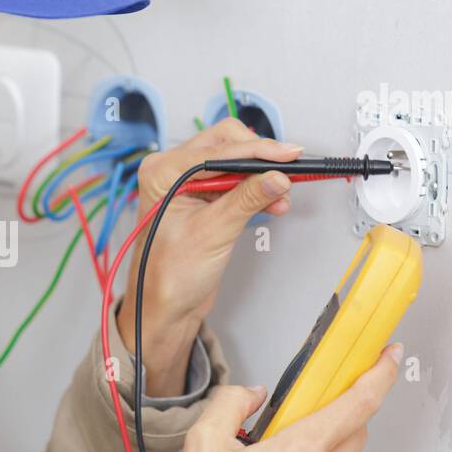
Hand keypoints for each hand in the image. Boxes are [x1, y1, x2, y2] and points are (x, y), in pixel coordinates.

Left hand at [116, 119, 301, 396]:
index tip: (289, 154)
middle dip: (259, 158)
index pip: (217, 149)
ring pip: (234, 162)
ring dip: (261, 175)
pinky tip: (273, 201)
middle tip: (289, 170)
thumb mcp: (213, 233)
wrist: (166, 306)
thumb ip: (247, 200)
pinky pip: (236, 181)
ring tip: (282, 194)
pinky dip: (256, 189)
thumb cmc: (170, 275)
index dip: (257, 150)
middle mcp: (172, 171)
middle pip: (226, 145)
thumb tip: (277, 176)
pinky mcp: (204, 198)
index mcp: (162, 172)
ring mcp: (187, 183)